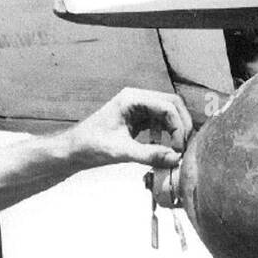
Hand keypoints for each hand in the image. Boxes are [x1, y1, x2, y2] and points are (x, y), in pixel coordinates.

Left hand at [67, 88, 192, 169]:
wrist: (72, 150)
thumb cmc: (90, 146)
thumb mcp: (121, 151)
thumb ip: (149, 155)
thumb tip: (175, 159)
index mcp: (131, 99)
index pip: (167, 106)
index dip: (179, 126)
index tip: (179, 148)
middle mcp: (137, 99)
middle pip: (172, 105)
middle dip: (181, 126)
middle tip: (184, 148)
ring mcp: (138, 108)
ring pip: (168, 114)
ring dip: (175, 131)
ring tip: (176, 151)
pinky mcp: (137, 119)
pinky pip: (159, 123)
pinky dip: (166, 135)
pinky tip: (164, 150)